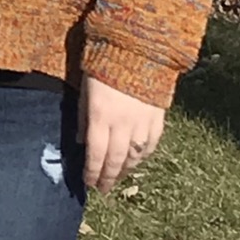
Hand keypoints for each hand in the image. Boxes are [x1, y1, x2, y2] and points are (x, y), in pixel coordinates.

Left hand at [78, 75, 164, 193]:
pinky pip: (151, 144)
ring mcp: (142, 122)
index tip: (88, 183)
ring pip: (135, 155)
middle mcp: (123, 124)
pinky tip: (136, 161)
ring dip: (125, 170)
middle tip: (103, 189)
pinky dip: (143, 156)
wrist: (137, 50)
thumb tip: (82, 144)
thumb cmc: (103, 68)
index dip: (92, 172)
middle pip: (115, 159)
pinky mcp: (157, 118)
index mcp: (101, 116)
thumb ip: (83, 119)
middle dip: (108, 177)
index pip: (96, 154)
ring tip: (117, 177)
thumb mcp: (85, 91)